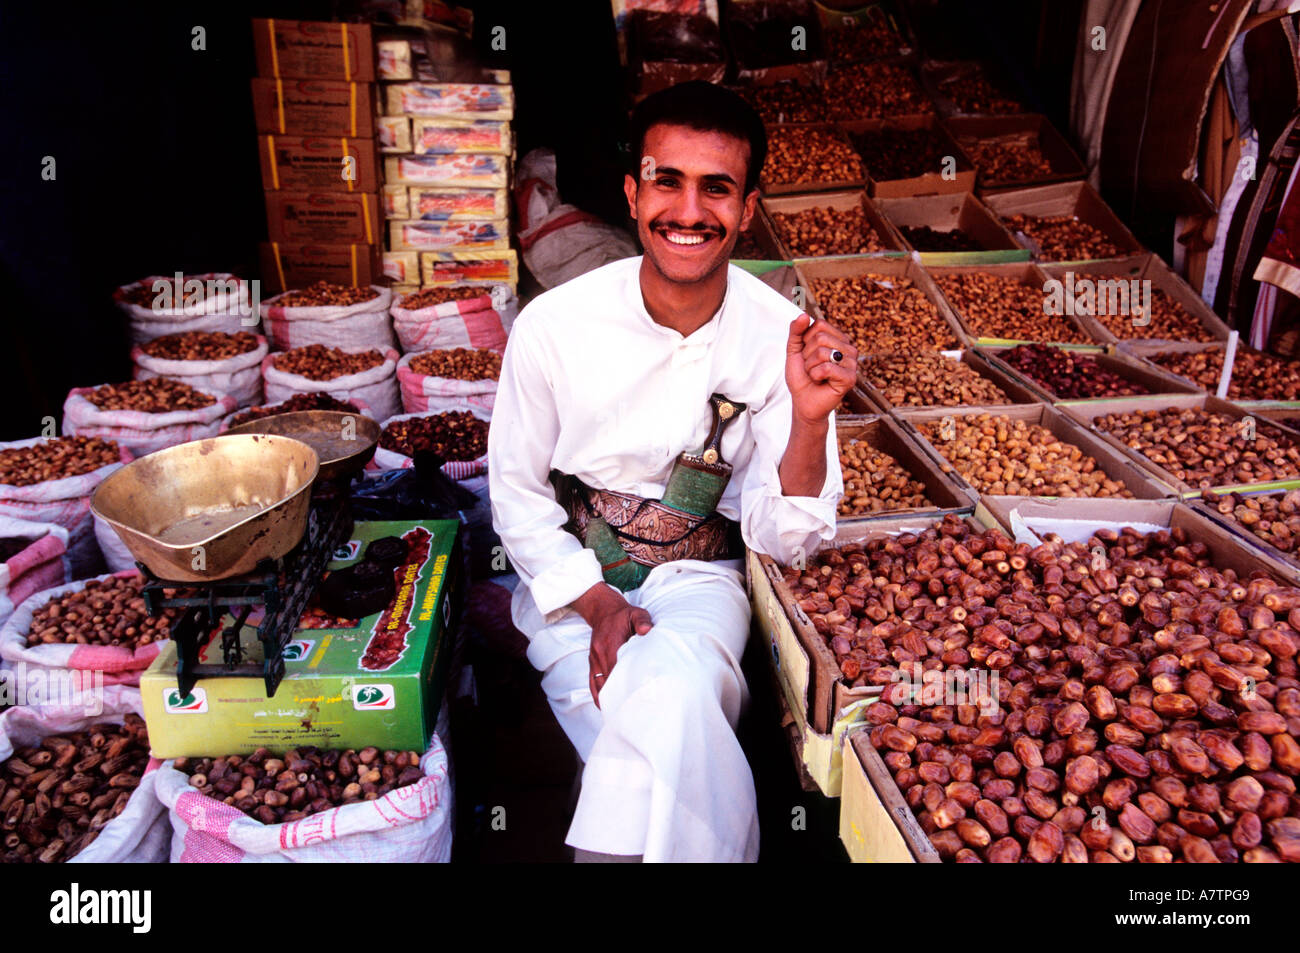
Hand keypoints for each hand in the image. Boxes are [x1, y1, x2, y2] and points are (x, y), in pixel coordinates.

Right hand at [570, 583, 652, 706]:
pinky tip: (606, 707)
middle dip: (618, 696)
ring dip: (608, 699)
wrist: (603, 611)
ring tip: (620, 714)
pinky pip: (592, 683)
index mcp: (611, 644)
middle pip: (608, 681)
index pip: (617, 668)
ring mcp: (594, 660)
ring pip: (598, 685)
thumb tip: (647, 631)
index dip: (624, 684)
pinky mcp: (592, 664)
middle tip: (632, 711)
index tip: (635, 697)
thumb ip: (642, 621)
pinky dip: (598, 696)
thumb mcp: (635, 613)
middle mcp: (600, 655)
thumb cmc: (623, 615)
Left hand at [785, 314, 856, 423]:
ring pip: (822, 352)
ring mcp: (851, 363)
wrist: (803, 402)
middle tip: (811, 367)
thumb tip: (804, 315)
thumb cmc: (802, 377)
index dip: (806, 340)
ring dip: (810, 367)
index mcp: (837, 338)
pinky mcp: (850, 378)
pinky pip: (826, 368)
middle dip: (807, 355)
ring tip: (815, 375)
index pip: (819, 325)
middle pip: (820, 338)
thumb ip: (796, 331)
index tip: (807, 354)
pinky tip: (821, 381)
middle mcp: (848, 348)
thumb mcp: (794, 350)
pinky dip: (816, 375)